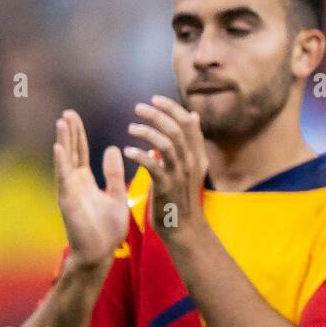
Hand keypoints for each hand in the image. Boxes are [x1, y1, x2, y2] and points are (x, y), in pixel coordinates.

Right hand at [53, 110, 127, 267]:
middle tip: (67, 113)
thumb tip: (111, 148)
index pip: (81, 152)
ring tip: (62, 122)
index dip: (78, 135)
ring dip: (64, 142)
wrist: (101, 253)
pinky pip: (63, 179)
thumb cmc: (108, 228)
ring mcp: (69, 192)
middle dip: (69, 133)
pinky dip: (61, 163)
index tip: (74, 116)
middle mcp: (75, 183)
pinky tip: (59, 147)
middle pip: (71, 153)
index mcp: (86, 181)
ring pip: (65, 162)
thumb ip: (113, 173)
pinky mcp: (67, 201)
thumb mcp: (116, 195)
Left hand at [123, 94, 208, 243]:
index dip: (172, 108)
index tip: (155, 99)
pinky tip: (128, 151)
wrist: (183, 227)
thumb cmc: (182, 196)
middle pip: (177, 130)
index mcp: (197, 155)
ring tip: (131, 128)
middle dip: (157, 115)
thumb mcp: (192, 165)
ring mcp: (180, 174)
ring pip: (167, 144)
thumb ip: (190, 142)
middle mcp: (191, 162)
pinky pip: (154, 166)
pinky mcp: (166, 187)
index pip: (188, 123)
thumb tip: (192, 115)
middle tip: (138, 107)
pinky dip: (141, 156)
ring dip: (147, 133)